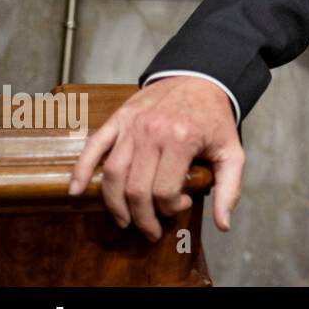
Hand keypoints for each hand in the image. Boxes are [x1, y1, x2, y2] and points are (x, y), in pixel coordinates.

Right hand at [68, 76, 244, 241]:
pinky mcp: (119, 118)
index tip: (181, 204)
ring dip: (115, 204)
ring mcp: (132, 125)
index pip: (164, 190)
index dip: (170, 208)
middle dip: (142, 217)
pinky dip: (82, 170)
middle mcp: (153, 132)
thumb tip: (224, 225)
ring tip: (124, 220)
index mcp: (182, 140)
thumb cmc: (215, 119)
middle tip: (149, 229)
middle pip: (136, 188)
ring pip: (114, 174)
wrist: (200, 79)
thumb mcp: (232, 151)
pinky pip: (94, 147)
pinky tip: (76, 191)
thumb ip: (230, 188)